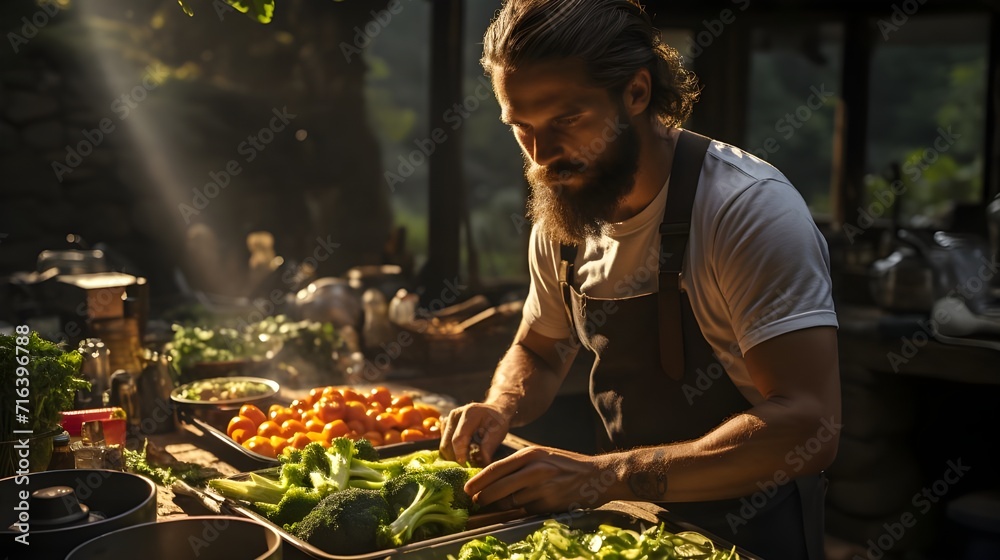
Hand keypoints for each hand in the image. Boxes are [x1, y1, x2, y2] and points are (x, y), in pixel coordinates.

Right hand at [439, 402, 509, 466]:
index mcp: (469, 414)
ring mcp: (448, 419)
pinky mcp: (445, 424)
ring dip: (454, 455)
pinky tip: (465, 449)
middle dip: (456, 458)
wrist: (493, 411)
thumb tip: (483, 462)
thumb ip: (489, 446)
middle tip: (469, 464)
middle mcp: (455, 415)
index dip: (461, 455)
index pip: (458, 439)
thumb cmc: (497, 422)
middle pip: (447, 444)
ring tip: (469, 455)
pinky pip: (444, 444)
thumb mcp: (499, 432)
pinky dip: (452, 451)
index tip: (468, 465)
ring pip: (444, 446)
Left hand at [465, 446, 617, 513]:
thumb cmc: (566, 465)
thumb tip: (492, 481)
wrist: (597, 475)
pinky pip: (528, 510)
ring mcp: (542, 488)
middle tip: (477, 503)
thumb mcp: (542, 456)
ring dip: (507, 505)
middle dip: (484, 498)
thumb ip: (519, 466)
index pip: (496, 469)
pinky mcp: (549, 503)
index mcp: (530, 454)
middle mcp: (534, 469)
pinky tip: (535, 503)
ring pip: (512, 502)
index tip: (467, 490)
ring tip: (514, 501)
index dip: (478, 481)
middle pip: (498, 488)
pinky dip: (525, 510)